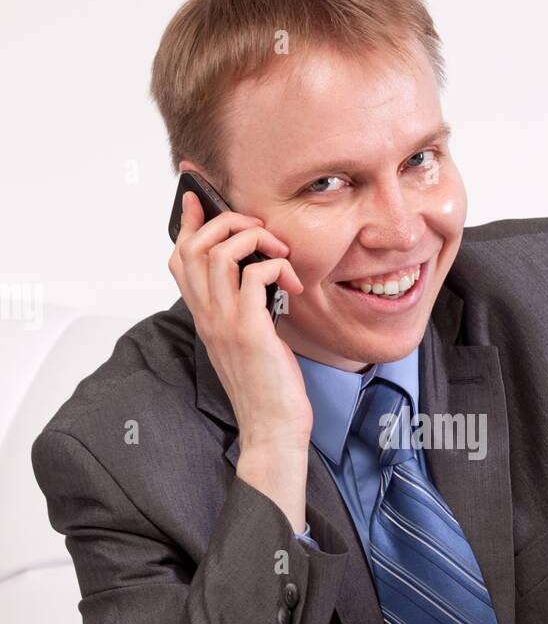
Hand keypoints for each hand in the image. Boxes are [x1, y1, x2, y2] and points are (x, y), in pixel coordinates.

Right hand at [170, 191, 312, 447]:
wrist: (272, 428)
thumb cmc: (267, 387)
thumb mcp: (249, 339)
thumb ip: (244, 308)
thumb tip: (261, 275)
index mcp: (203, 316)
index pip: (179, 258)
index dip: (186, 221)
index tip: (197, 195)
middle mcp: (207, 315)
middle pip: (194, 245)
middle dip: (227, 221)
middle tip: (260, 230)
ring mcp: (225, 322)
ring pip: (220, 252)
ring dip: (254, 238)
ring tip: (280, 253)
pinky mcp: (250, 330)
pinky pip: (254, 274)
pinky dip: (276, 265)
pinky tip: (292, 283)